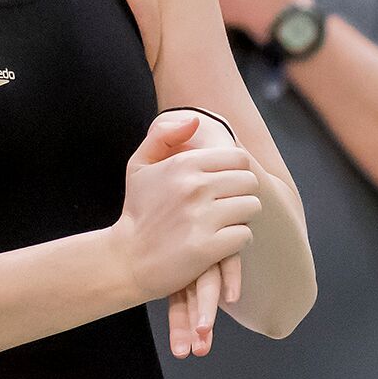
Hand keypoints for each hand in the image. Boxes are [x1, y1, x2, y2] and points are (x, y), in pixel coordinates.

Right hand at [111, 112, 259, 312]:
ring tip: (225, 222)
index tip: (225, 185)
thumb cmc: (137, 210)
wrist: (126, 259)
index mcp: (182, 164)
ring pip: (251, 207)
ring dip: (242, 217)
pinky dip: (237, 240)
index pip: (238, 158)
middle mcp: (194, 187)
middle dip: (243, 193)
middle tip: (228, 205)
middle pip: (249, 181)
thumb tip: (195, 119)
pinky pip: (244, 235)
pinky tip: (221, 242)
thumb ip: (162, 134)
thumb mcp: (139, 165)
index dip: (237, 171)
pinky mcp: (207, 248)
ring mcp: (201, 218)